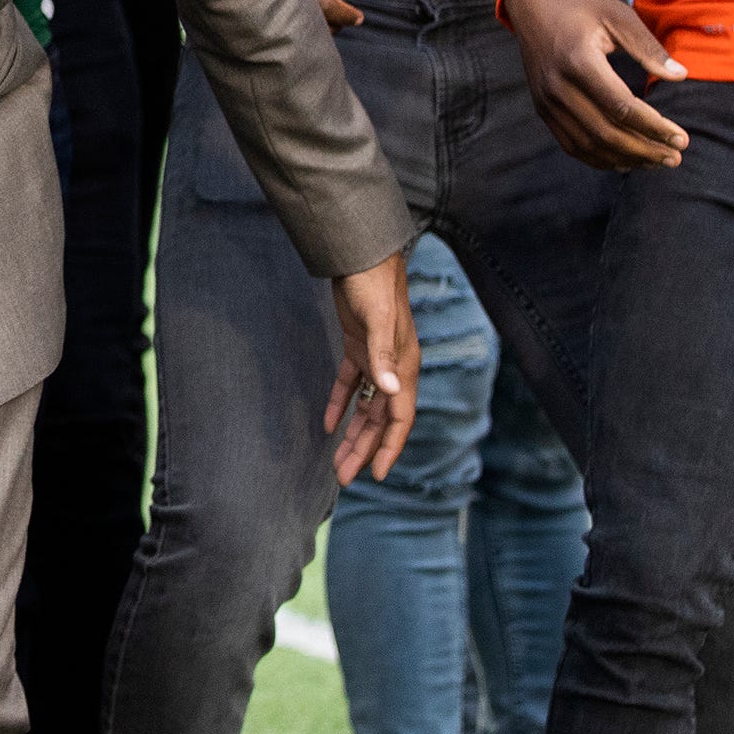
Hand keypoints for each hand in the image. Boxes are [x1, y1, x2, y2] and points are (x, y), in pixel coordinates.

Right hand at [275, 0, 363, 29]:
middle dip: (328, 25)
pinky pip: (271, 17)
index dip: (343, 14)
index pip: (323, 3)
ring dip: (308, 24)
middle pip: (306, 20)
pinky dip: (289, 19)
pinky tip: (296, 15)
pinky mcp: (241, 0)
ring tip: (323, 21)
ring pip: (289, 23)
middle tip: (343, 24)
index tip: (358, 18)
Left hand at [325, 253, 418, 484]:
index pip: (400, 419)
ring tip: (337, 461)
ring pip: (366, 407)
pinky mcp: (358, 347)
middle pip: (380, 420)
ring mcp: (376, 358)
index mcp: (404, 367)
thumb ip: (382, 355)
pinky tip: (328, 424)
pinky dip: (340, 404)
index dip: (389, 448)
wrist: (363, 255)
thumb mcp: (377, 320)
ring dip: (353, 433)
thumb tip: (391, 389)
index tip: (374, 474)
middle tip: (344, 478)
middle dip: (364, 449)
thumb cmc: (373, 286)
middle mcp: (394, 368)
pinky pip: (350, 384)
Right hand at [503, 0, 691, 170]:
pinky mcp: (541, 106)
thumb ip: (648, 48)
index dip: (654, 127)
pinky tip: (624, 161)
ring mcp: (546, 99)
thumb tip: (680, 76)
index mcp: (578, 61)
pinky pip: (569, 143)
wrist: (532, 0)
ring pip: (587, 144)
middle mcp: (557, 86)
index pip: (622, 107)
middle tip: (675, 157)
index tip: (682, 138)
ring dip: (624, 158)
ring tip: (655, 162)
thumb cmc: (581, 4)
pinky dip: (597, 158)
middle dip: (645, 150)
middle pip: (605, 132)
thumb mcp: (618, 16)